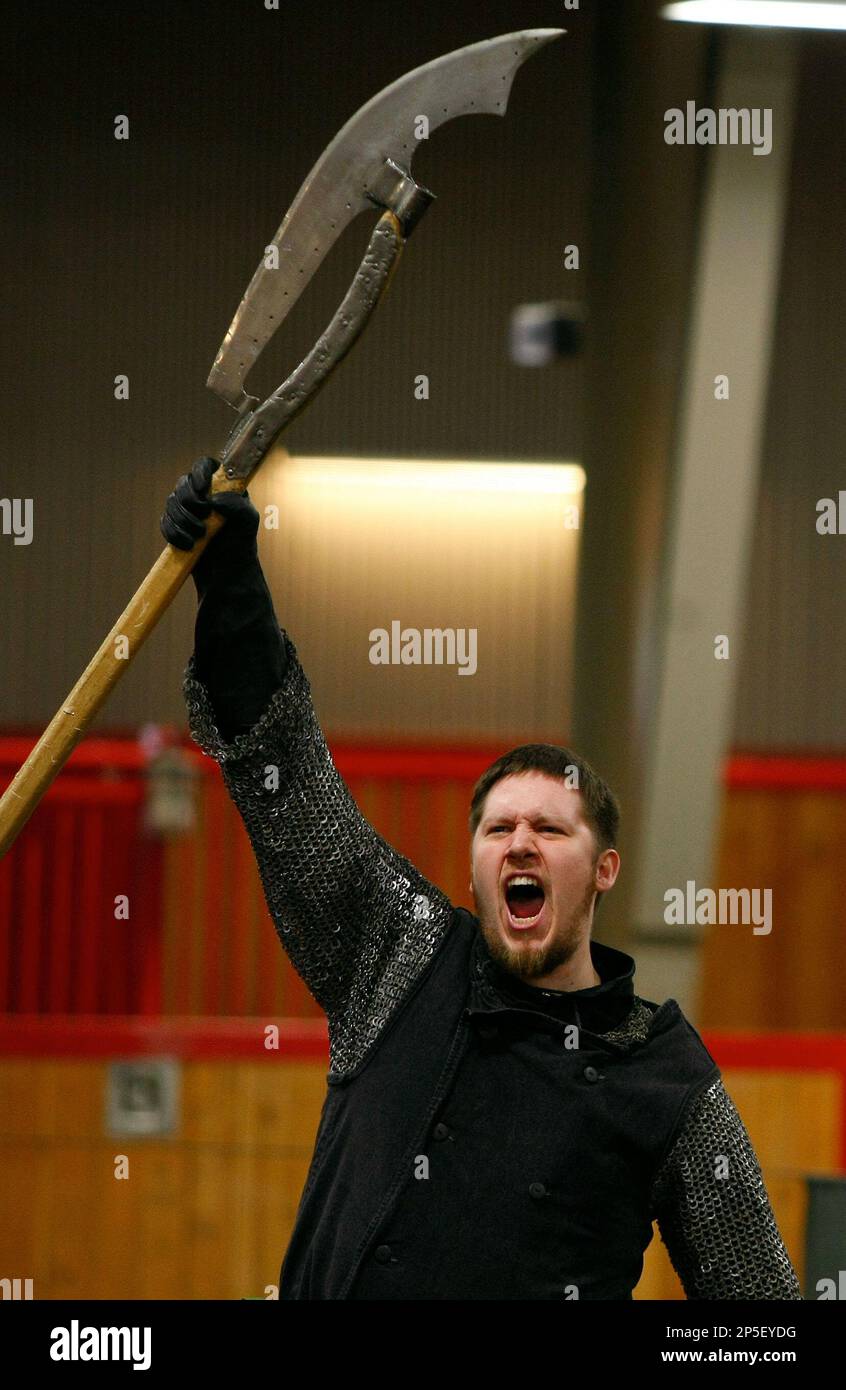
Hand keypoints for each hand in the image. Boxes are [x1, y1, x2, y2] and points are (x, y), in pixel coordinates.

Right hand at [160, 456, 260, 596]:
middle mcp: (204, 495)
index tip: (203, 489)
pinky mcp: (177, 527)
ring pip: (171, 503)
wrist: (226, 574)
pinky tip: (187, 544)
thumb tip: (214, 499)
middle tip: (203, 519)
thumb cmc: (241, 545)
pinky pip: (165, 522)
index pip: (204, 465)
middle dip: (189, 502)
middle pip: (183, 484)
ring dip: (183, 520)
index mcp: (221, 487)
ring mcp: (188, 511)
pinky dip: (173, 532)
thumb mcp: (247, 522)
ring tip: (199, 537)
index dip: (199, 473)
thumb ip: (237, 504)